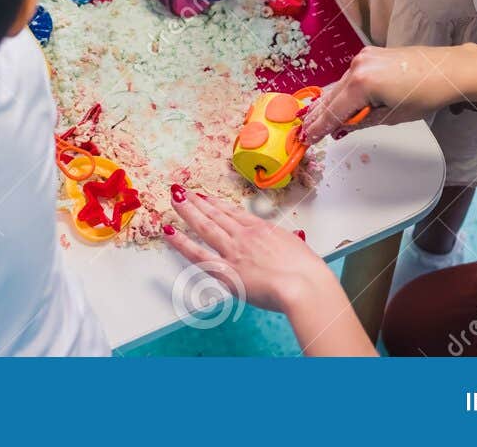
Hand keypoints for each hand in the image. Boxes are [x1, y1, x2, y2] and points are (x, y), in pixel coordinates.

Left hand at [163, 193, 335, 314]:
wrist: (303, 286)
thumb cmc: (308, 273)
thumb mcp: (300, 249)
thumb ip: (290, 244)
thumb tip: (294, 241)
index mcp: (263, 229)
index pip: (234, 213)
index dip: (217, 204)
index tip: (206, 197)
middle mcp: (244, 235)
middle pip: (216, 214)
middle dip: (197, 201)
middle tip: (182, 190)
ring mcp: (233, 250)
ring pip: (204, 225)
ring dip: (187, 210)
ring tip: (174, 198)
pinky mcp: (225, 270)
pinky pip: (197, 253)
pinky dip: (180, 241)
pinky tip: (168, 231)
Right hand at [301, 44, 476, 143]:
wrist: (447, 69)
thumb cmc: (426, 94)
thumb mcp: (392, 116)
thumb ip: (363, 121)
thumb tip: (344, 127)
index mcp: (361, 83)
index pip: (334, 111)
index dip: (320, 127)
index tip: (307, 138)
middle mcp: (357, 66)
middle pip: (332, 96)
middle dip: (319, 115)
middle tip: (305, 130)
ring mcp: (363, 58)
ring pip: (340, 85)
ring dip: (329, 102)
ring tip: (315, 118)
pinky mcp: (370, 54)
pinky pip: (350, 76)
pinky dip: (343, 90)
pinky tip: (336, 101)